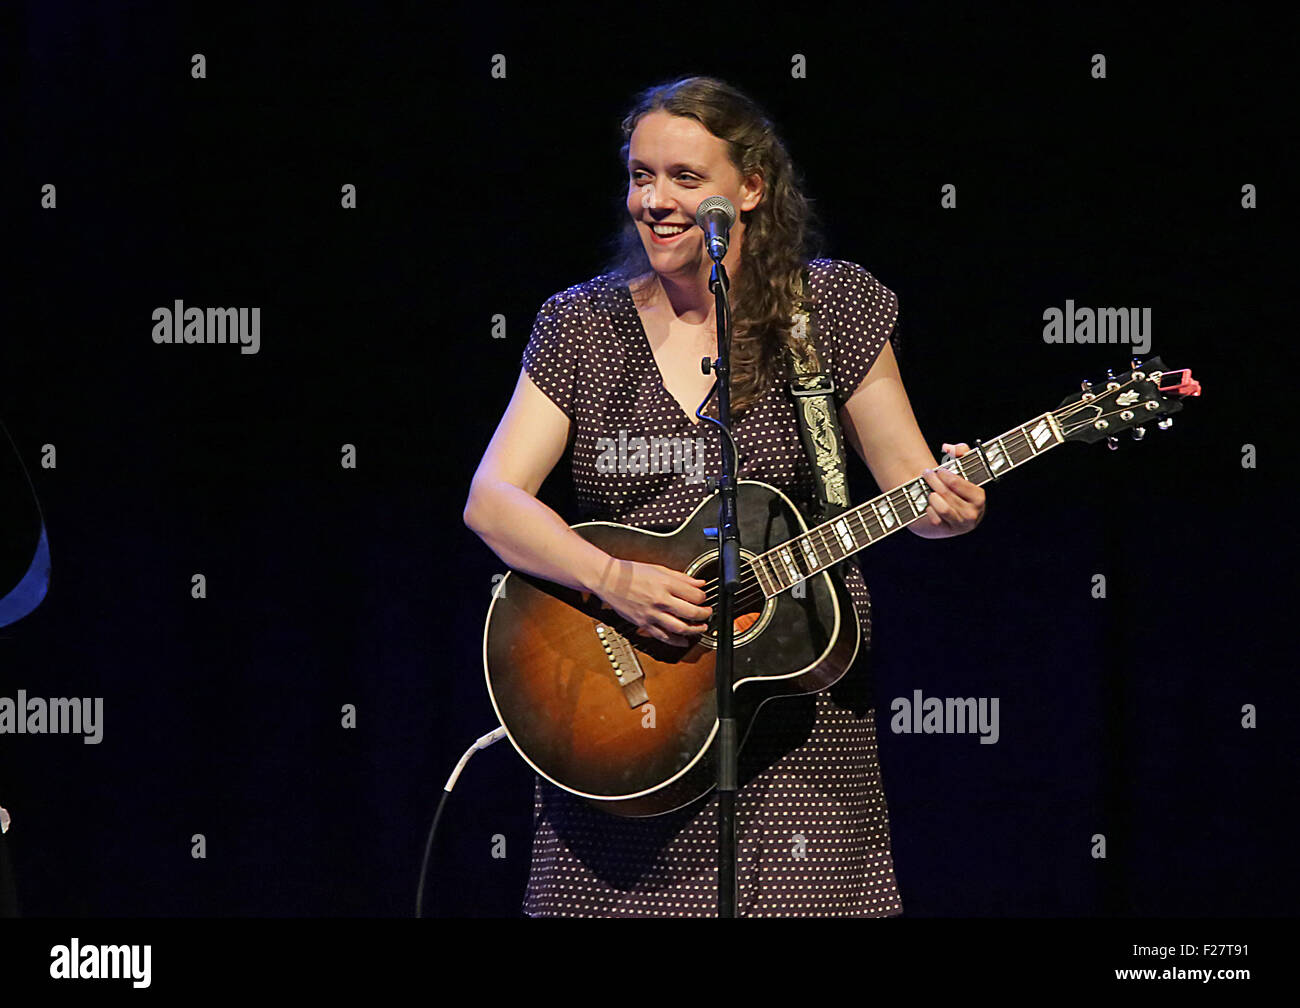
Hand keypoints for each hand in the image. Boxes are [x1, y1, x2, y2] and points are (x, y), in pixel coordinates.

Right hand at [593, 558, 712, 645]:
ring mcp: (652, 614)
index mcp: (666, 584)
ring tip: (700, 628)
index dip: (704, 598)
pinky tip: (683, 641)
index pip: (695, 595)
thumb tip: (699, 583)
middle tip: (707, 614)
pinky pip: (663, 636)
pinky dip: (676, 641)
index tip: (704, 598)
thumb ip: (682, 578)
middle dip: (704, 615)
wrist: (609, 580)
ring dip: (694, 630)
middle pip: (691, 613)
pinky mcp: (644, 623)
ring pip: (680, 628)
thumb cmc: (631, 573)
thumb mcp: (659, 569)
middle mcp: (660, 600)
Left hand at [917, 442, 985, 535]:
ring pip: (941, 508)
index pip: (958, 484)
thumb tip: (948, 447)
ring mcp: (960, 525)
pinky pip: (935, 519)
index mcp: (979, 498)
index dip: (946, 475)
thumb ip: (961, 451)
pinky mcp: (947, 530)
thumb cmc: (957, 486)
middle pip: (946, 494)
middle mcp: (972, 514)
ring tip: (929, 491)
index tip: (939, 469)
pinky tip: (929, 505)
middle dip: (934, 481)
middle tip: (927, 473)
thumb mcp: (963, 467)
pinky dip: (929, 510)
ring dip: (931, 496)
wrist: (950, 511)